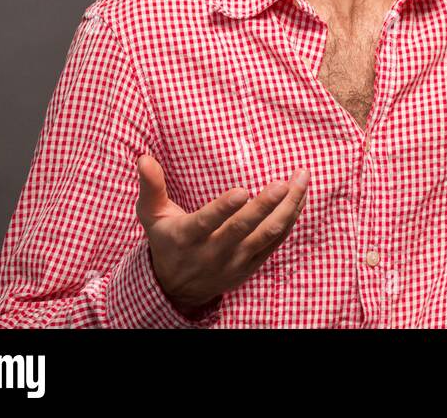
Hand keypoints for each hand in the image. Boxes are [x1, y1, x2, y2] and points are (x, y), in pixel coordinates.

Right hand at [135, 154, 309, 316]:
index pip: (207, 222)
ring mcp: (236, 261)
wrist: (177, 289)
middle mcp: (213, 252)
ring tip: (302, 180)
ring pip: (268, 234)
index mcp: (187, 237)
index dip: (224, 208)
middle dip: (266, 205)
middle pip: (244, 228)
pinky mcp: (252, 265)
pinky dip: (290, 218)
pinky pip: (276, 241)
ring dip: (288, 207)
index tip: (242, 190)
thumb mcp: (152, 216)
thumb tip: (145, 158)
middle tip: (285, 182)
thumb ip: (152, 187)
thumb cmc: (167, 241)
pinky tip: (300, 197)